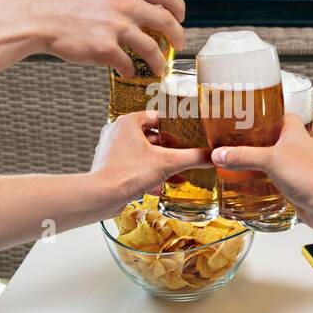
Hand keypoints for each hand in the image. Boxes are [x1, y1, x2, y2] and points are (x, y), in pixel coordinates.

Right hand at [25, 0, 185, 76]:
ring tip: (159, 69)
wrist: (42, 17)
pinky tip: (127, 72)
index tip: (180, 18)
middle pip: (167, 23)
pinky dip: (130, 71)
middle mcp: (126, 4)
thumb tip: (149, 9)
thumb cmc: (69, 4)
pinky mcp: (105, 48)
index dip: (179, 9)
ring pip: (152, 49)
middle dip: (177, 38)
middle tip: (177, 46)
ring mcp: (117, 27)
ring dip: (159, 63)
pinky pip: (128, 64)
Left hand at [89, 111, 210, 218]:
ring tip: (176, 172)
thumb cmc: (127, 173)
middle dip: (169, 148)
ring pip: (142, 154)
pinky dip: (148, 174)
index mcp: (128, 123)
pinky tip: (161, 186)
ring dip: (160, 163)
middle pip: (150, 136)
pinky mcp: (110, 167)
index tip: (186, 133)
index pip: (156, 116)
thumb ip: (192, 157)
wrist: (101, 196)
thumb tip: (211, 156)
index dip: (174, 126)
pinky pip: (133, 167)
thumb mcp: (167, 163)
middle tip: (184, 153)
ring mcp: (112, 151)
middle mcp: (117, 133)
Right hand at [209, 115, 312, 233]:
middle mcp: (291, 142)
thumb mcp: (270, 159)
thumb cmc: (312, 176)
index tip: (229, 115)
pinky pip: (266, 175)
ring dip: (248, 159)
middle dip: (243, 140)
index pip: (266, 113)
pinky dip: (254, 177)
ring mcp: (290, 162)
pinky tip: (240, 179)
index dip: (248, 114)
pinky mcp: (288, 181)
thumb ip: (242, 156)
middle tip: (222, 139)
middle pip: (261, 136)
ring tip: (226, 158)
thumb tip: (219, 154)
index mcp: (291, 127)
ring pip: (263, 156)